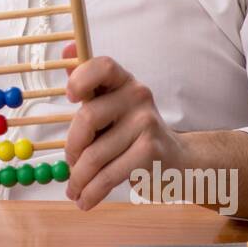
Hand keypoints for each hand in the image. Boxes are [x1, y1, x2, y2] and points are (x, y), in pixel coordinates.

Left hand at [60, 41, 187, 209]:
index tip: (70, 96)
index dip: (82, 77)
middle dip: (71, 147)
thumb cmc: (134, 131)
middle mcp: (138, 96)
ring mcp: (146, 123)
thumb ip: (90, 83)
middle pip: (88, 118)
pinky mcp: (150, 151)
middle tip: (70, 165)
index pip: (103, 66)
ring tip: (74, 190)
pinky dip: (92, 191)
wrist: (180, 161)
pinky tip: (85, 200)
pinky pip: (110, 174)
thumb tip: (67, 46)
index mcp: (124, 81)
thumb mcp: (113, 104)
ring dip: (78, 178)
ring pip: (95, 154)